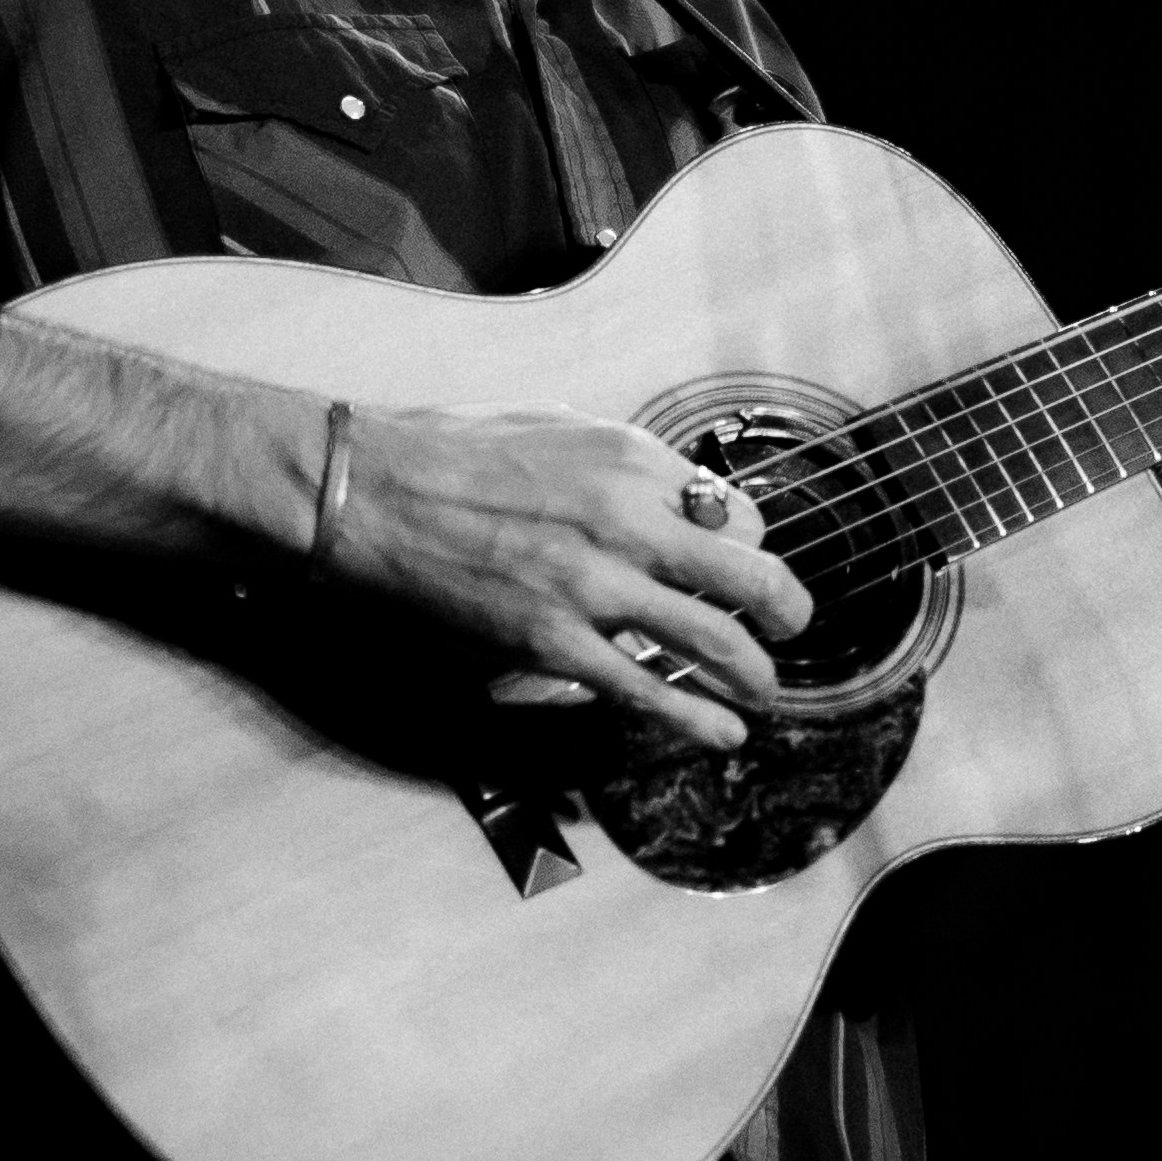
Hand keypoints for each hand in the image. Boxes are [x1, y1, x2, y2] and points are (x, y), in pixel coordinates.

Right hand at [325, 405, 812, 752]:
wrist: (368, 492)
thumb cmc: (448, 454)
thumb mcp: (556, 429)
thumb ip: (622, 469)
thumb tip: (670, 501)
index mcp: (629, 460)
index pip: (733, 512)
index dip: (746, 546)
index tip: (739, 564)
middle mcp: (627, 519)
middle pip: (748, 573)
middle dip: (785, 609)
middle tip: (793, 626)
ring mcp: (594, 586)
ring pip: (712, 639)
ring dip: (752, 672)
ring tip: (764, 689)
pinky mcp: (553, 643)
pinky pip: (646, 689)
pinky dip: (696, 718)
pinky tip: (723, 732)